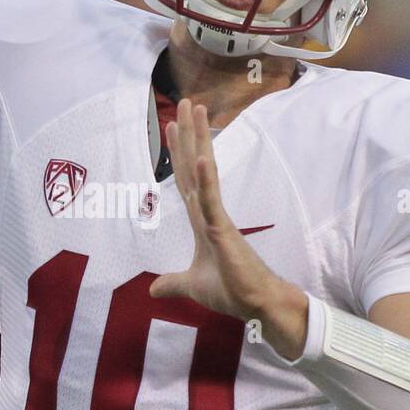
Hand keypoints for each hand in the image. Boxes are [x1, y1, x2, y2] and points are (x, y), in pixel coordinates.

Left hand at [148, 99, 308, 352]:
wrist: (257, 306)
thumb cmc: (233, 292)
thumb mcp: (193, 286)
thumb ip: (172, 283)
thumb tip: (152, 290)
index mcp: (202, 220)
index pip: (186, 179)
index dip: (178, 153)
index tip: (171, 126)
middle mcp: (209, 212)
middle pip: (194, 166)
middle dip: (188, 133)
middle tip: (185, 102)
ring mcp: (217, 218)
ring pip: (204, 172)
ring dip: (199, 140)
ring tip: (196, 110)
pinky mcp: (224, 230)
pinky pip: (212, 200)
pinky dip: (206, 179)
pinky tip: (202, 156)